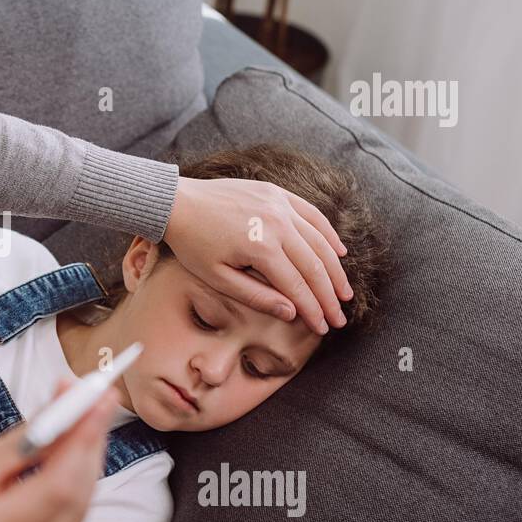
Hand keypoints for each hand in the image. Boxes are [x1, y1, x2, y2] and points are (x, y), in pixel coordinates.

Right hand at [0, 379, 115, 521]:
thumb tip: (72, 401)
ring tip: (83, 422)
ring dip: (85, 466)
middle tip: (97, 401)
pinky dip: (73, 492)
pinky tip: (70, 462)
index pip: (58, 488)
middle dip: (89, 446)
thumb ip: (28, 438)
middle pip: (75, 501)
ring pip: (78, 513)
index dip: (84, 440)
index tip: (99, 398)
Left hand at [162, 175, 354, 334]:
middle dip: (329, 296)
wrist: (177, 202)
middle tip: (339, 318)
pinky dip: (328, 234)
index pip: (297, 286)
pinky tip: (339, 252)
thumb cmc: (192, 243)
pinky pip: (312, 214)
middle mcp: (276, 223)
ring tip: (344, 293)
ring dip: (335, 269)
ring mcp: (279, 204)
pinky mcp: (277, 193)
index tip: (323, 328)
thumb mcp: (217, 278)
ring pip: (319, 241)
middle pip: (314, 266)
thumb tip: (291, 313)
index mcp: (260, 247)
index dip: (313, 310)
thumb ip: (256, 296)